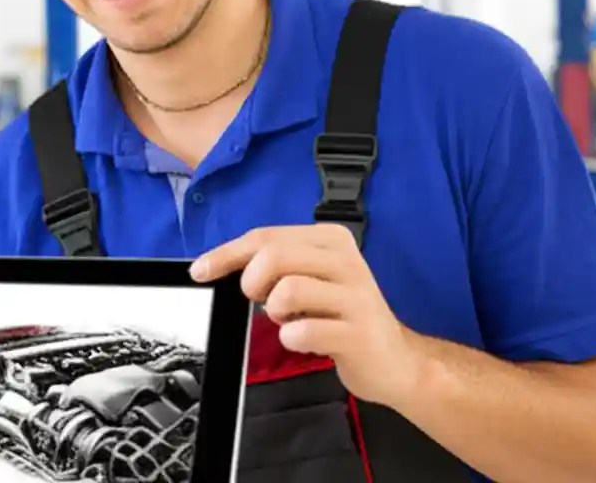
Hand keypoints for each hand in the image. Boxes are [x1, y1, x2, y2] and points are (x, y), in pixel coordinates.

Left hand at [190, 223, 425, 407]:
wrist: (395, 360)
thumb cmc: (342, 317)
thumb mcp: (310, 279)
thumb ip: (273, 264)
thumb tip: (218, 263)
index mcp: (331, 240)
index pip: (266, 236)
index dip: (226, 253)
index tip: (200, 270)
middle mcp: (347, 261)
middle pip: (273, 255)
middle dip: (252, 281)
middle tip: (260, 299)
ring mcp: (355, 297)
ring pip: (287, 290)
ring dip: (276, 312)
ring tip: (292, 319)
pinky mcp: (358, 333)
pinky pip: (302, 332)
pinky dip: (293, 339)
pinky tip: (307, 340)